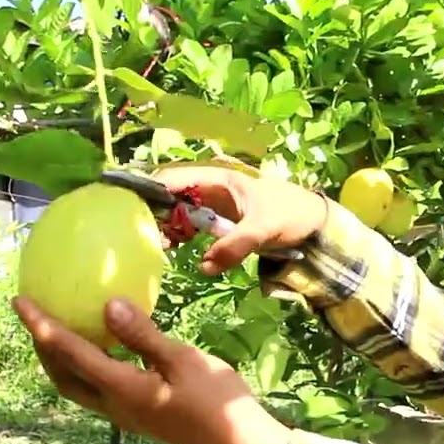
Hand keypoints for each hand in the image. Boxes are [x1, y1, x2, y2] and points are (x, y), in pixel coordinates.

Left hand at [11, 294, 290, 443]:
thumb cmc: (216, 400)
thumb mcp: (183, 360)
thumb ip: (143, 335)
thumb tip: (107, 305)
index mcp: (122, 389)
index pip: (70, 353)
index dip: (41, 326)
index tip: (19, 301)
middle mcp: (114, 405)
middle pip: (62, 377)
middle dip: (42, 347)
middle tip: (33, 315)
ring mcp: (126, 415)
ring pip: (78, 386)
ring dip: (61, 360)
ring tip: (58, 330)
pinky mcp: (139, 415)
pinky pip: (98, 388)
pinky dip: (86, 366)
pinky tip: (103, 348)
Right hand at [151, 165, 327, 275]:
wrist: (315, 222)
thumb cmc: (291, 214)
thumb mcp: (264, 228)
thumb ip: (236, 245)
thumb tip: (204, 266)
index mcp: (218, 180)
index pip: (174, 178)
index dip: (149, 189)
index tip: (128, 208)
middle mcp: (210, 189)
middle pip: (170, 195)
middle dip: (153, 212)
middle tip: (141, 235)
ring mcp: (214, 205)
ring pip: (178, 211)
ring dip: (165, 226)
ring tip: (156, 245)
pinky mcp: (219, 222)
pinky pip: (191, 226)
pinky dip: (180, 235)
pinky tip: (173, 249)